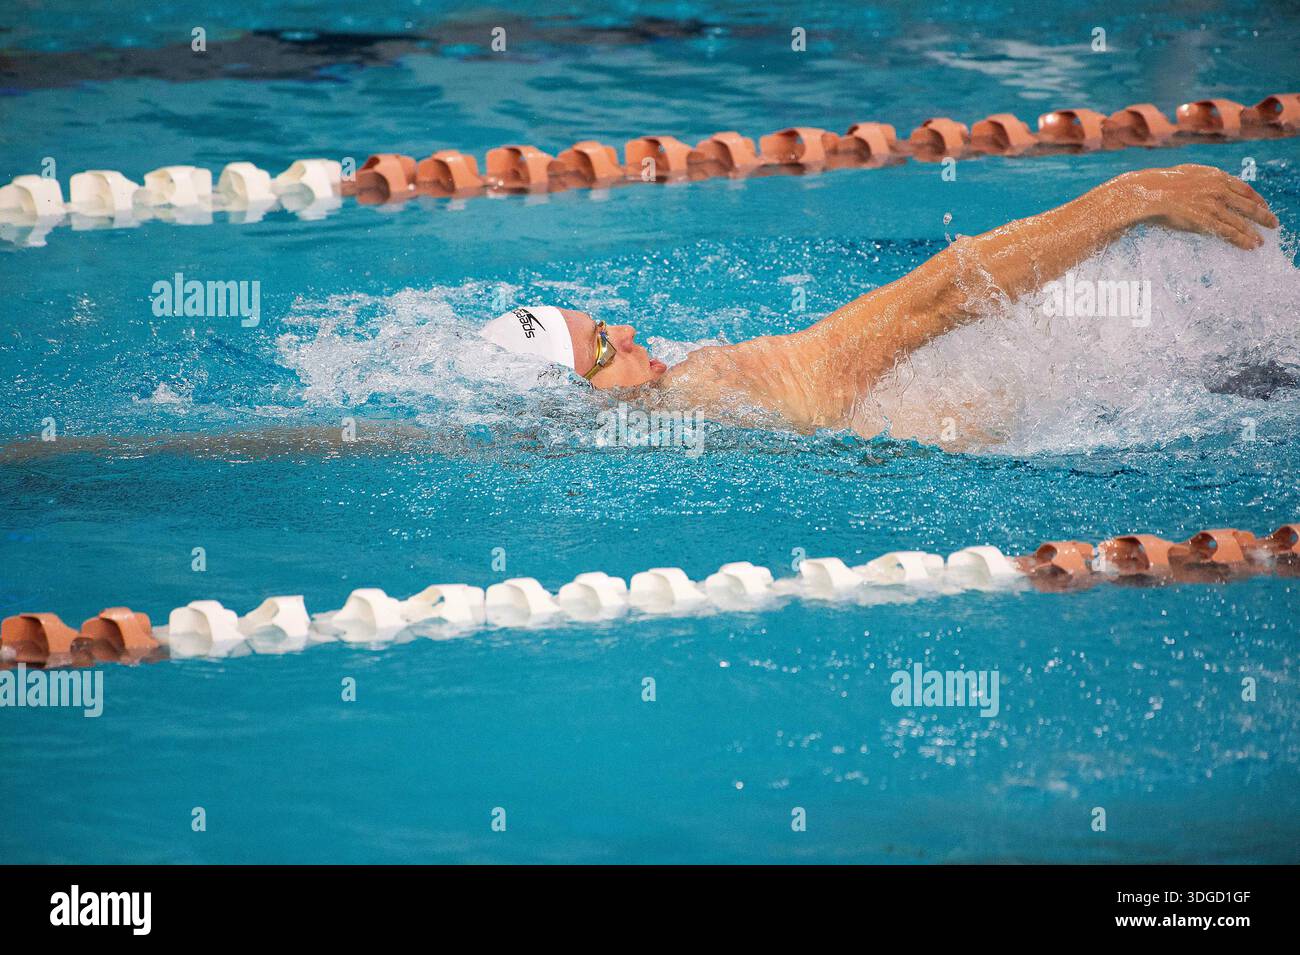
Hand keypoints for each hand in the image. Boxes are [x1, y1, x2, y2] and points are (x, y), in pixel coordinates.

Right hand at [1109, 164, 1278, 249]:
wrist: (1146, 193)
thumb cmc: (1158, 185)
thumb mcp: (1185, 174)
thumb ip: (1201, 180)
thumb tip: (1206, 184)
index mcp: (1215, 176)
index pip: (1243, 188)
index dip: (1256, 199)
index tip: (1263, 206)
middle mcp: (1218, 190)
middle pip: (1248, 204)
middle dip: (1263, 216)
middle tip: (1273, 223)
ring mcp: (1213, 206)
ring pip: (1241, 221)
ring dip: (1254, 232)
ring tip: (1261, 241)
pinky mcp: (1205, 221)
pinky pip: (1229, 232)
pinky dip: (1242, 240)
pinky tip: (1250, 246)